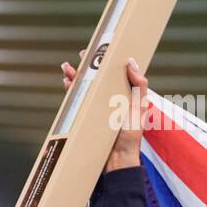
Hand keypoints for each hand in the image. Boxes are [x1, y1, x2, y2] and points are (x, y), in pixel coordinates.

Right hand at [61, 49, 148, 170]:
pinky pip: (78, 99)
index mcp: (126, 96)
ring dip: (76, 76)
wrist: (116, 158)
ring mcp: (99, 107)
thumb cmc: (130, 135)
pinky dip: (72, 90)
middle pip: (99, 78)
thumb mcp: (138, 108)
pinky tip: (67, 83)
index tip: (105, 48)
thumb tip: (131, 63)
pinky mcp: (88, 115)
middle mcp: (112, 99)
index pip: (117, 74)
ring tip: (68, 67)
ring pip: (86, 86)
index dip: (110, 62)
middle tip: (83, 54)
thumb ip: (138, 87)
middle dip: (89, 65)